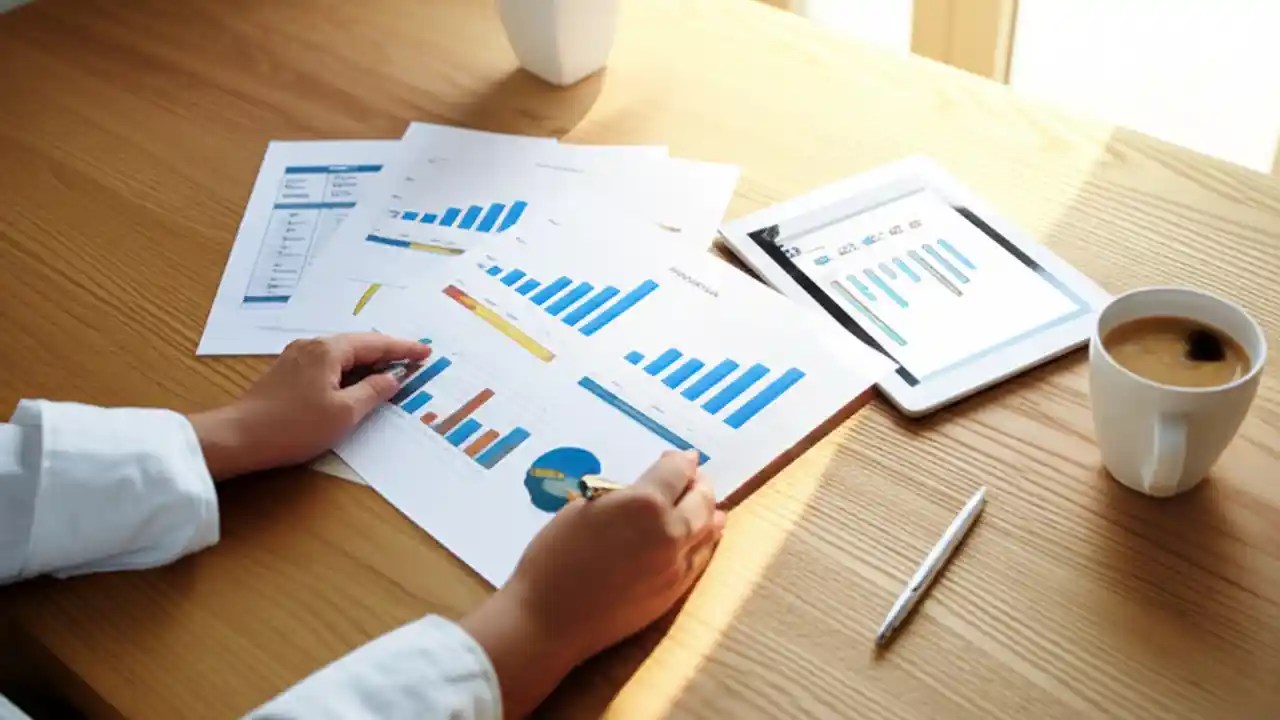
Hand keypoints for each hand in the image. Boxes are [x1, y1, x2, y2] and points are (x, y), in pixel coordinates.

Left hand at [189, 333, 430, 479]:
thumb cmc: (293, 426)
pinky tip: (354, 382)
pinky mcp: (287, 373)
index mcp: (328, 350)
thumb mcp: (344, 413)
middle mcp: (312, 346)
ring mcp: (296, 358)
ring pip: (341, 354)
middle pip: (358, 344)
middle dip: (387, 352)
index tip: (426, 351)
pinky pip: (327, 364)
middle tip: (413, 360)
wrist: (239, 437)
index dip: (403, 348)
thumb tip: (392, 377)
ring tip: (389, 371)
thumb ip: (373, 392)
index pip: (376, 343)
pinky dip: (348, 370)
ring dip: (367, 362)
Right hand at [461, 449, 725, 716]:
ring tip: (708, 503)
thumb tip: (642, 492)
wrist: (550, 618)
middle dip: (700, 484)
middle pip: (701, 499)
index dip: (680, 461)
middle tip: (696, 477)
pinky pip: (701, 558)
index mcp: (645, 503)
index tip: (681, 456)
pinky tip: (706, 534)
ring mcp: (677, 564)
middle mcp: (671, 531)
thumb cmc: (554, 558)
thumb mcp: (583, 509)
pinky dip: (707, 540)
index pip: (676, 472)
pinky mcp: (675, 591)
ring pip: (707, 529)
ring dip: (709, 510)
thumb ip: (620, 497)